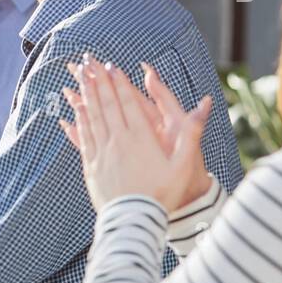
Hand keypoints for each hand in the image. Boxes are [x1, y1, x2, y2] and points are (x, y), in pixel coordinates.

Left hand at [57, 56, 211, 211]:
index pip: (128, 104)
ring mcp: (103, 153)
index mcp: (140, 138)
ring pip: (92, 118)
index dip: (119, 84)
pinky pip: (84, 137)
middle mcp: (119, 141)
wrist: (135, 220)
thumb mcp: (183, 164)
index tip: (111, 67)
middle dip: (98, 82)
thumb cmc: (163, 194)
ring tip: (80, 78)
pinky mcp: (92, 166)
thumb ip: (192, 132)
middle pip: (107, 105)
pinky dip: (79, 121)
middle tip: (89, 62)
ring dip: (86, 96)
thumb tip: (205, 104)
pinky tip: (75, 110)